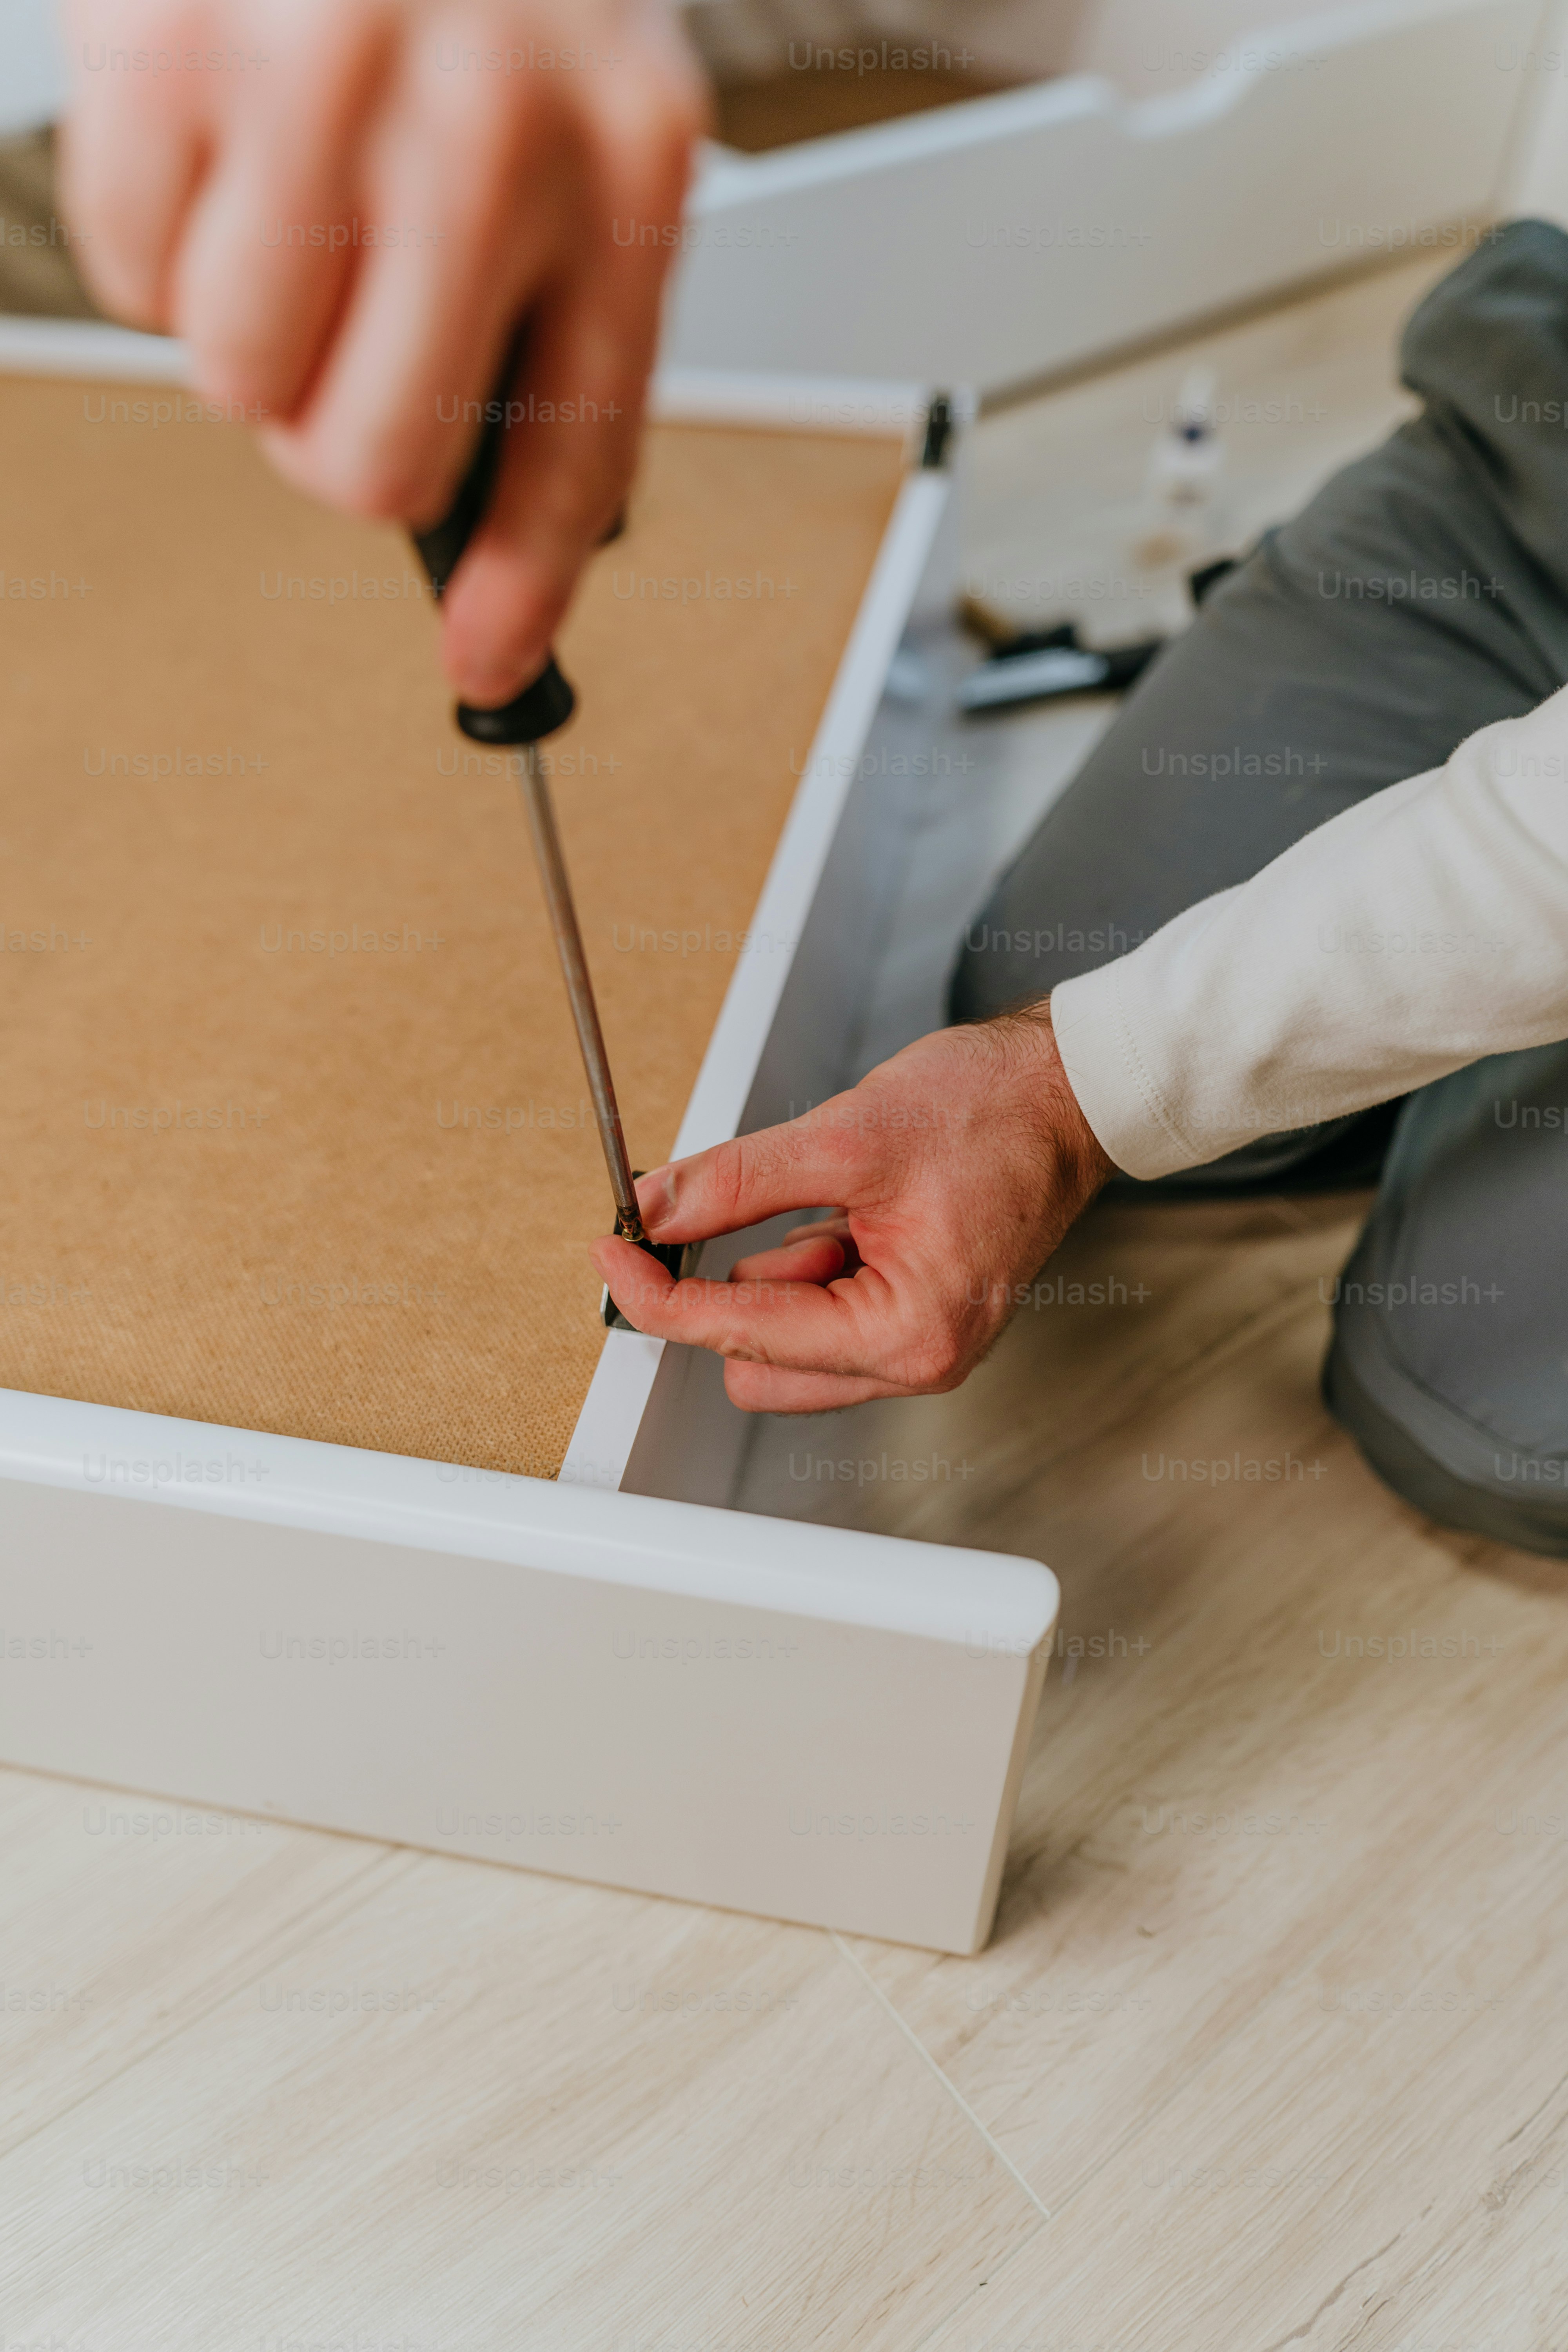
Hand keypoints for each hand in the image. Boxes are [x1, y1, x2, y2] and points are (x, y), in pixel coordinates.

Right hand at [61, 0, 705, 702]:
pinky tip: (208, 138)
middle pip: (377, 460)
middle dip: (329, 437)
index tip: (487, 664)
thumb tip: (481, 542)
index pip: (578, 450)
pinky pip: (128, 270)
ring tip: (273, 211)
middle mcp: (496, 130)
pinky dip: (151, 232)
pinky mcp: (182, 43)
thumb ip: (549, 315)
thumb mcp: (576, 122)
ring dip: (237, 332)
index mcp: (626, 163)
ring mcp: (335, 80)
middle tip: (330, 352)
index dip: (519, 585)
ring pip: (240, 381)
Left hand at [591, 1004, 1115, 1412]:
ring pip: (783, 1338)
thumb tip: (653, 1209)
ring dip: (778, 1267)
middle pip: (754, 1360)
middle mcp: (917, 1360)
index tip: (610, 1249)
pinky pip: (820, 1310)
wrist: (1069, 1095)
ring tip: (842, 1194)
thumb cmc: (995, 1112)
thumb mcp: (847, 1135)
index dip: (657, 1293)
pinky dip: (809, 1260)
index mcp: (908, 1333)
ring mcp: (917, 1344)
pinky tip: (853, 1209)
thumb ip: (737, 1180)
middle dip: (732, 1286)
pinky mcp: (911, 1316)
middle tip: (736, 1202)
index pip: (738, 1334)